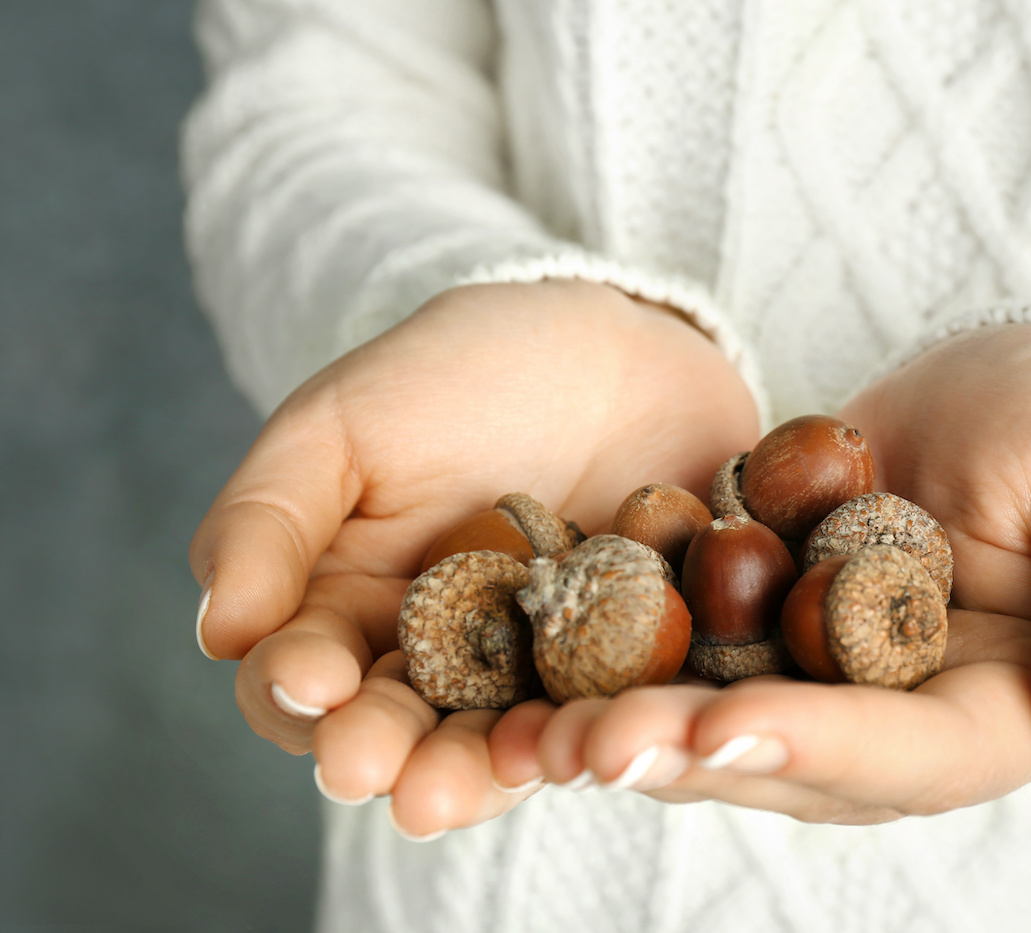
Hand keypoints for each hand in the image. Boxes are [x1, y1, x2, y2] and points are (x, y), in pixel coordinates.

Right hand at [188, 280, 759, 835]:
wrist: (618, 355)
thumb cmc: (462, 377)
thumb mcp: (343, 427)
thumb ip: (271, 521)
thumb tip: (219, 632)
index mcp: (353, 617)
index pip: (303, 679)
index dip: (296, 687)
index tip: (307, 677)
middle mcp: (442, 668)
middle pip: (402, 734)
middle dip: (381, 752)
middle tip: (367, 764)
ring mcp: (537, 680)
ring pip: (501, 746)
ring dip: (476, 773)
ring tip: (461, 781)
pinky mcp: (627, 676)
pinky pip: (608, 716)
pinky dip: (592, 735)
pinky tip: (583, 742)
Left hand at [495, 323, 1030, 823]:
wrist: (978, 385)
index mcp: (995, 711)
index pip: (912, 752)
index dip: (821, 744)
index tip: (727, 728)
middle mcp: (892, 723)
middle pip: (790, 760)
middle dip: (688, 756)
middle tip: (587, 747)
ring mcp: (813, 687)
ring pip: (715, 728)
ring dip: (625, 734)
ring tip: (530, 731)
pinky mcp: (750, 639)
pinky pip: (675, 660)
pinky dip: (606, 668)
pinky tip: (522, 671)